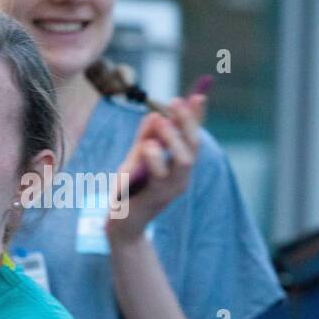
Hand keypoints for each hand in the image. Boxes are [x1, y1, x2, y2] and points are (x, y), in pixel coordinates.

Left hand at [106, 93, 206, 242]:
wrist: (121, 223)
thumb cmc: (130, 190)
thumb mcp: (136, 159)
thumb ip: (145, 138)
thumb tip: (154, 114)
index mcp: (180, 166)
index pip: (192, 137)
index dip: (196, 117)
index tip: (197, 95)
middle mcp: (182, 177)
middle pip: (193, 146)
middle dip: (187, 121)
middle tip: (174, 102)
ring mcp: (173, 188)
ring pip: (184, 160)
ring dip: (173, 137)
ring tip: (161, 121)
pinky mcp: (158, 197)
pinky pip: (161, 176)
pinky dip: (155, 158)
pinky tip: (148, 145)